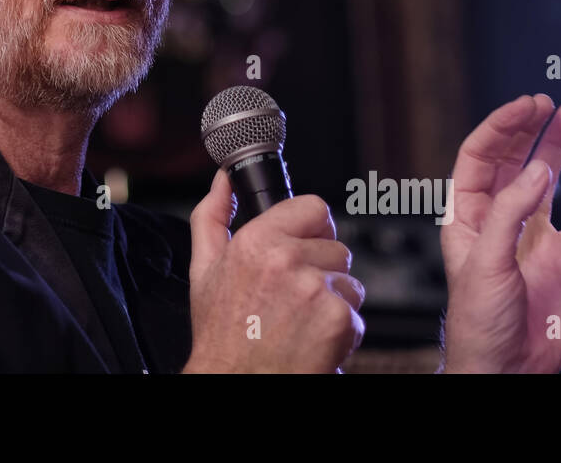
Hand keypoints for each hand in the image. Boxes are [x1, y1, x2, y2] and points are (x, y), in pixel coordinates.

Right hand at [182, 169, 363, 372]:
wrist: (235, 381)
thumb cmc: (221, 333)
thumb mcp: (204, 267)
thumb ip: (213, 214)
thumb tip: (223, 179)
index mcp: (256, 240)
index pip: (314, 208)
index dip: (312, 230)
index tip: (303, 248)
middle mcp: (286, 260)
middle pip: (336, 247)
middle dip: (321, 271)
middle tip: (293, 298)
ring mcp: (314, 289)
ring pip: (349, 281)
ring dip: (333, 301)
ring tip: (301, 321)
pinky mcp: (338, 319)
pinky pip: (356, 314)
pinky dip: (341, 331)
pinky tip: (312, 339)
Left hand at [440, 94, 560, 372]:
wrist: (505, 367)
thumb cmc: (477, 320)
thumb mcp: (485, 261)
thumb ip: (511, 213)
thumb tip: (538, 169)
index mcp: (466, 215)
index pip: (479, 157)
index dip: (500, 128)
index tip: (526, 105)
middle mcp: (498, 219)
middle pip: (511, 160)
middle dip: (527, 129)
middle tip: (547, 102)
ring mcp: (532, 237)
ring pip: (548, 181)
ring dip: (559, 147)